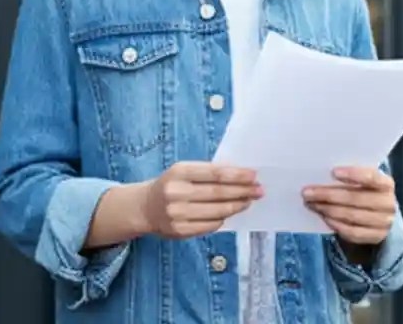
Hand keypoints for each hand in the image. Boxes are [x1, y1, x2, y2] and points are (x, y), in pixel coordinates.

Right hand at [138, 162, 261, 238]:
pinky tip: (231, 212)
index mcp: (178, 172)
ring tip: (249, 201)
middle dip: (242, 191)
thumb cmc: (171, 185)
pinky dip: (224, 218)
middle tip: (259, 190)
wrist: (144, 208)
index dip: (237, 175)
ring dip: (237, 206)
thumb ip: (207, 173)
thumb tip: (240, 175)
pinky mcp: (180, 231)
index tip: (253, 175)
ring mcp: (178, 214)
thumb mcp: (182, 172)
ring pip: (217, 211)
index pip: (214, 173)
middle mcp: (176, 192)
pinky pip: (211, 225)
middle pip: (218, 193)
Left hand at [302, 166, 396, 245]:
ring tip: (311, 204)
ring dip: (328, 210)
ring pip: (352, 216)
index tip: (332, 172)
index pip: (371, 177)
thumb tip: (320, 175)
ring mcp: (384, 222)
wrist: (379, 215)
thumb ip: (348, 177)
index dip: (352, 174)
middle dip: (328, 195)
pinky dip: (336, 224)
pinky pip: (353, 232)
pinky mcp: (376, 237)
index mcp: (386, 184)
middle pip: (356, 198)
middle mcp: (388, 203)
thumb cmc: (365, 191)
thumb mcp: (362, 181)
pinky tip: (323, 217)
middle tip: (307, 193)